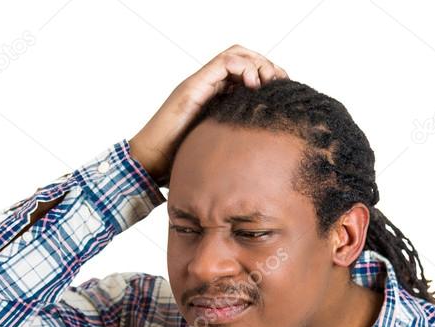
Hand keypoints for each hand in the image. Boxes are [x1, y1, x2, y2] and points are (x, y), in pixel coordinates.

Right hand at [128, 44, 288, 186]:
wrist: (151, 163)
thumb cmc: (179, 161)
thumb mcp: (219, 149)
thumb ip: (235, 143)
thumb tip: (262, 156)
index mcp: (216, 99)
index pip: (246, 74)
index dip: (268, 77)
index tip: (284, 91)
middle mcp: (208, 87)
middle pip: (243, 59)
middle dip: (267, 66)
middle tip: (281, 82)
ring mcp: (200, 84)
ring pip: (235, 55)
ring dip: (258, 62)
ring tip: (269, 80)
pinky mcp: (194, 87)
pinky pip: (224, 63)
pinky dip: (243, 67)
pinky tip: (253, 84)